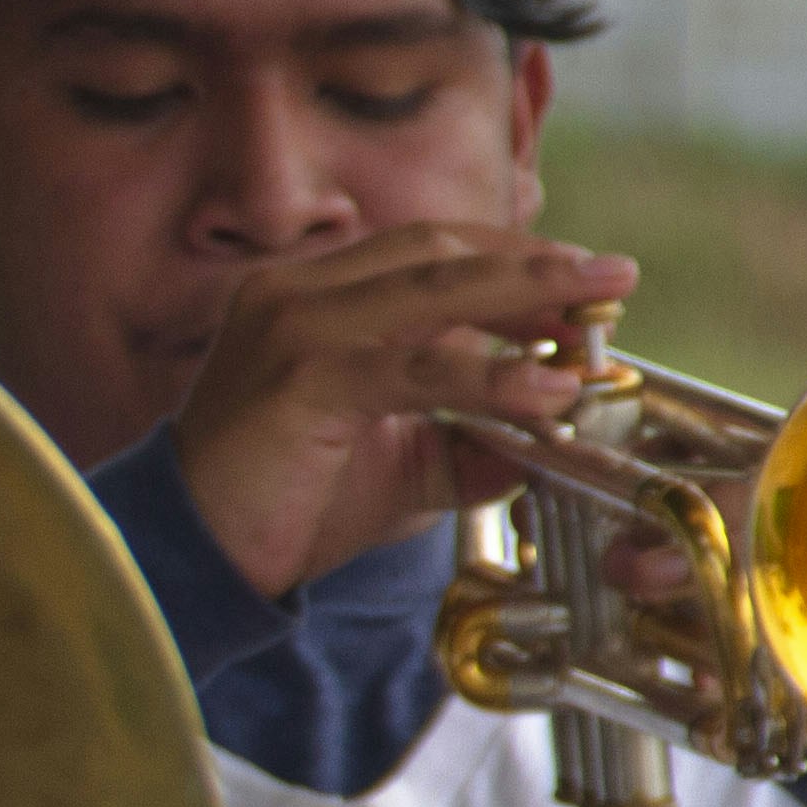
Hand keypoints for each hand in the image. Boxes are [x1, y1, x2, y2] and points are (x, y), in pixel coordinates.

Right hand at [171, 226, 638, 601]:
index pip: (424, 251)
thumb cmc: (280, 507)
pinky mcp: (303, 378)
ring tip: (598, 313)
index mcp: (308, 294)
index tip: (581, 283)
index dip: (509, 259)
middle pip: (438, 252)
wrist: (192, 555)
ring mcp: (294, 326)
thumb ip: (465, 444)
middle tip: (614, 278)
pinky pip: (416, 366)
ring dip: (528, 298)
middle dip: (535, 264)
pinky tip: (548, 390)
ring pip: (434, 292)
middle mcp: (295, 291)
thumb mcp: (395, 466)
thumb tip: (545, 444)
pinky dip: (491, 373)